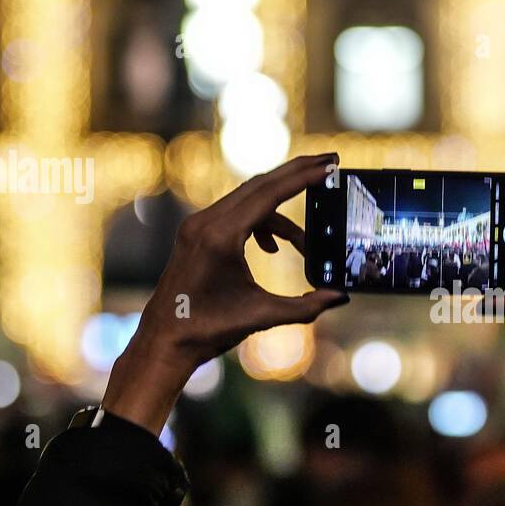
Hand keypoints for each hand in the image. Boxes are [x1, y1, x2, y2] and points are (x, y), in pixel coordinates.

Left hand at [103, 154, 348, 434]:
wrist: (164, 342)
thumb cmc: (208, 330)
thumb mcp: (263, 316)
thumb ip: (307, 306)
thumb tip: (340, 297)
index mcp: (220, 237)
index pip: (269, 193)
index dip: (302, 177)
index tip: (328, 165)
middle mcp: (205, 223)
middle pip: (259, 184)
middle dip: (296, 174)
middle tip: (328, 164)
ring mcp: (197, 225)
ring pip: (248, 200)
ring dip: (280, 215)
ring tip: (304, 246)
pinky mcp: (194, 234)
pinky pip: (235, 214)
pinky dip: (260, 224)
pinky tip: (272, 250)